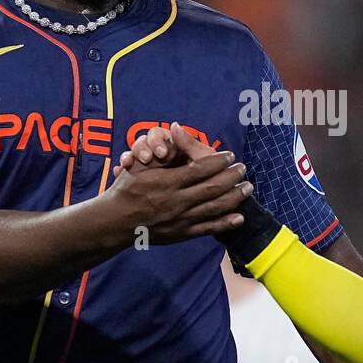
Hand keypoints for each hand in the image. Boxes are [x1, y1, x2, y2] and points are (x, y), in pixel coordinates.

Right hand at [108, 126, 249, 242]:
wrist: (115, 223)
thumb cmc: (126, 190)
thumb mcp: (138, 166)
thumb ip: (160, 149)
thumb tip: (175, 129)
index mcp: (167, 182)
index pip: (200, 169)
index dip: (218, 161)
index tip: (230, 155)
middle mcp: (176, 201)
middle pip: (212, 188)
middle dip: (232, 177)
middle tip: (243, 168)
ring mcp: (180, 220)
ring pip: (214, 208)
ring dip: (234, 197)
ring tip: (248, 188)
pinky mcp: (181, 234)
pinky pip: (208, 228)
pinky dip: (225, 223)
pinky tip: (239, 217)